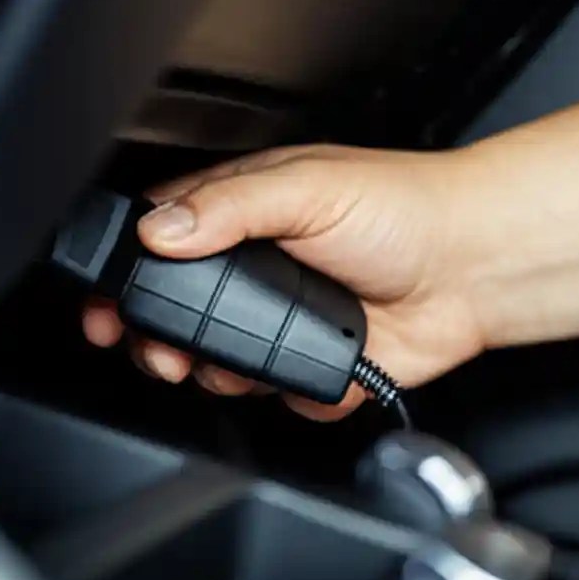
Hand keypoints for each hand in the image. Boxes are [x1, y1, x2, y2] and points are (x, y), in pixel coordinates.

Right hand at [81, 144, 488, 420]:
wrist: (473, 265)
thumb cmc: (401, 207)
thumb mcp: (307, 186)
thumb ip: (229, 206)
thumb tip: (160, 228)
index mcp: (241, 215)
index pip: (158, 243)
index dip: (124, 276)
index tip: (105, 305)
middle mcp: (255, 269)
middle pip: (175, 314)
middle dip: (158, 339)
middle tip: (163, 350)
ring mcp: (282, 319)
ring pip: (217, 362)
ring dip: (218, 372)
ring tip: (238, 362)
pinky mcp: (314, 364)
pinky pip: (278, 393)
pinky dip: (286, 391)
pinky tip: (307, 369)